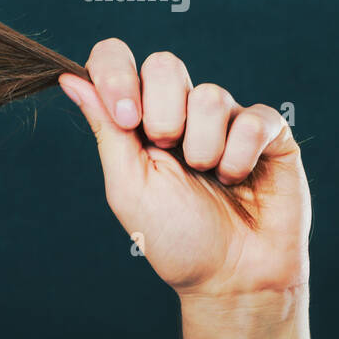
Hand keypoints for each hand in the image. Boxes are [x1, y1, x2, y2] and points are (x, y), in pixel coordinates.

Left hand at [58, 40, 309, 298]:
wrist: (230, 278)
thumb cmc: (174, 237)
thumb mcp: (128, 185)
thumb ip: (105, 129)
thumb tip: (70, 77)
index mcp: (136, 120)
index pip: (116, 60)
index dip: (116, 74)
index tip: (125, 119)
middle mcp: (180, 111)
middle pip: (164, 64)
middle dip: (162, 114)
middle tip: (168, 153)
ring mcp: (225, 119)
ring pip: (210, 95)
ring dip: (202, 148)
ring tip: (208, 178)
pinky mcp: (269, 133)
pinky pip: (254, 118)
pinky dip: (240, 155)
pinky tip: (238, 178)